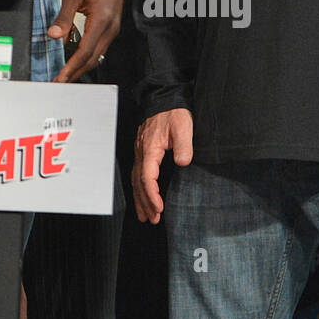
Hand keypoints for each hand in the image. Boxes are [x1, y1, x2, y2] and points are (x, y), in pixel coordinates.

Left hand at [48, 0, 125, 81]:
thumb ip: (63, 17)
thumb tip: (54, 36)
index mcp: (101, 21)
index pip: (84, 52)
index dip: (71, 68)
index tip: (60, 79)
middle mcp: (110, 28)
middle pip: (92, 59)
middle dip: (75, 73)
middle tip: (60, 83)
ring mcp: (113, 28)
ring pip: (97, 55)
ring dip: (81, 66)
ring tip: (66, 74)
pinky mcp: (111, 25)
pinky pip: (100, 46)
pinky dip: (87, 56)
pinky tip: (76, 58)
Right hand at [131, 109, 193, 223]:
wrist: (164, 98)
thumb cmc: (173, 112)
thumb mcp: (183, 126)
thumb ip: (183, 145)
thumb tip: (182, 162)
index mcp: (150, 148)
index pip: (147, 177)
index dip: (152, 195)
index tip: (159, 208)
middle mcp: (142, 152)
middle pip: (139, 182)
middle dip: (144, 202)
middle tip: (152, 219)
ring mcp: (140, 151)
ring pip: (136, 179)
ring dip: (140, 198)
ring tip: (144, 215)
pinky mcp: (143, 150)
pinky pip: (137, 173)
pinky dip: (139, 188)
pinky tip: (142, 196)